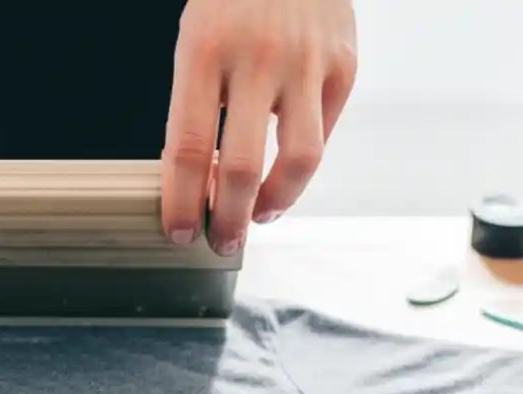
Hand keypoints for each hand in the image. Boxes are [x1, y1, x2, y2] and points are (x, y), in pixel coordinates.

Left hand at [161, 0, 356, 254]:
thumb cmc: (231, 2)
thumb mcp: (195, 42)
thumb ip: (195, 106)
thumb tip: (195, 181)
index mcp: (205, 52)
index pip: (189, 147)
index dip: (182, 201)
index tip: (179, 231)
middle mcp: (259, 58)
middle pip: (243, 166)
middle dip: (229, 218)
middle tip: (221, 240)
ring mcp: (308, 62)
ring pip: (299, 161)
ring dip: (275, 203)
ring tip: (257, 216)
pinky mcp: (344, 66)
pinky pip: (324, 133)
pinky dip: (301, 165)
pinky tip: (283, 172)